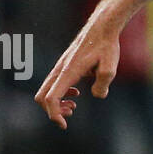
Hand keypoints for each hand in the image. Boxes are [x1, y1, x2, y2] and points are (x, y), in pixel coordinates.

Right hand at [34, 12, 121, 129]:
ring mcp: (60, 67)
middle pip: (42, 96)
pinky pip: (54, 84)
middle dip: (52, 111)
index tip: (64, 124)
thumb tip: (97, 95)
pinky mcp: (64, 66)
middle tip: (70, 114)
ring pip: (47, 90)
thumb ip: (102, 84)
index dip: (54, 114)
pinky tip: (76, 93)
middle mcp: (60, 70)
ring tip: (74, 106)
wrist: (102, 28)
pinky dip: (60, 94)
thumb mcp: (110, 67)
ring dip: (57, 103)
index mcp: (68, 72)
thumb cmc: (106, 46)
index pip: (51, 97)